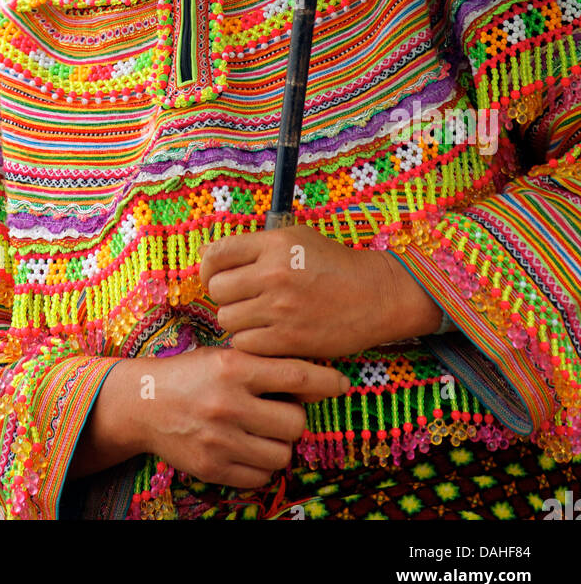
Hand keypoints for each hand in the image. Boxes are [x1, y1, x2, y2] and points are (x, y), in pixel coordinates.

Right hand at [129, 346, 350, 486]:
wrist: (142, 404)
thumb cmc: (191, 375)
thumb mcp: (225, 356)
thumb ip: (266, 365)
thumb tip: (317, 381)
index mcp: (232, 368)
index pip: (295, 374)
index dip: (326, 380)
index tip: (342, 383)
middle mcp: (228, 404)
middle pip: (295, 422)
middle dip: (293, 416)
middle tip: (278, 409)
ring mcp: (220, 440)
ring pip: (282, 454)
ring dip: (279, 443)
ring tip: (261, 430)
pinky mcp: (212, 468)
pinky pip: (261, 476)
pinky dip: (261, 464)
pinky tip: (247, 446)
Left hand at [200, 225, 442, 359]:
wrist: (376, 295)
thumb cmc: (333, 265)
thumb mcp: (296, 239)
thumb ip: (254, 247)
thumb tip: (207, 259)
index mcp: (273, 243)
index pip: (216, 254)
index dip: (208, 268)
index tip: (215, 276)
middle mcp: (273, 273)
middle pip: (217, 289)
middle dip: (224, 296)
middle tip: (241, 299)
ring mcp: (280, 308)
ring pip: (227, 319)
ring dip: (237, 321)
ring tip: (257, 317)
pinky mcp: (288, 339)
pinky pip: (245, 344)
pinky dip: (251, 342)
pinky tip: (267, 335)